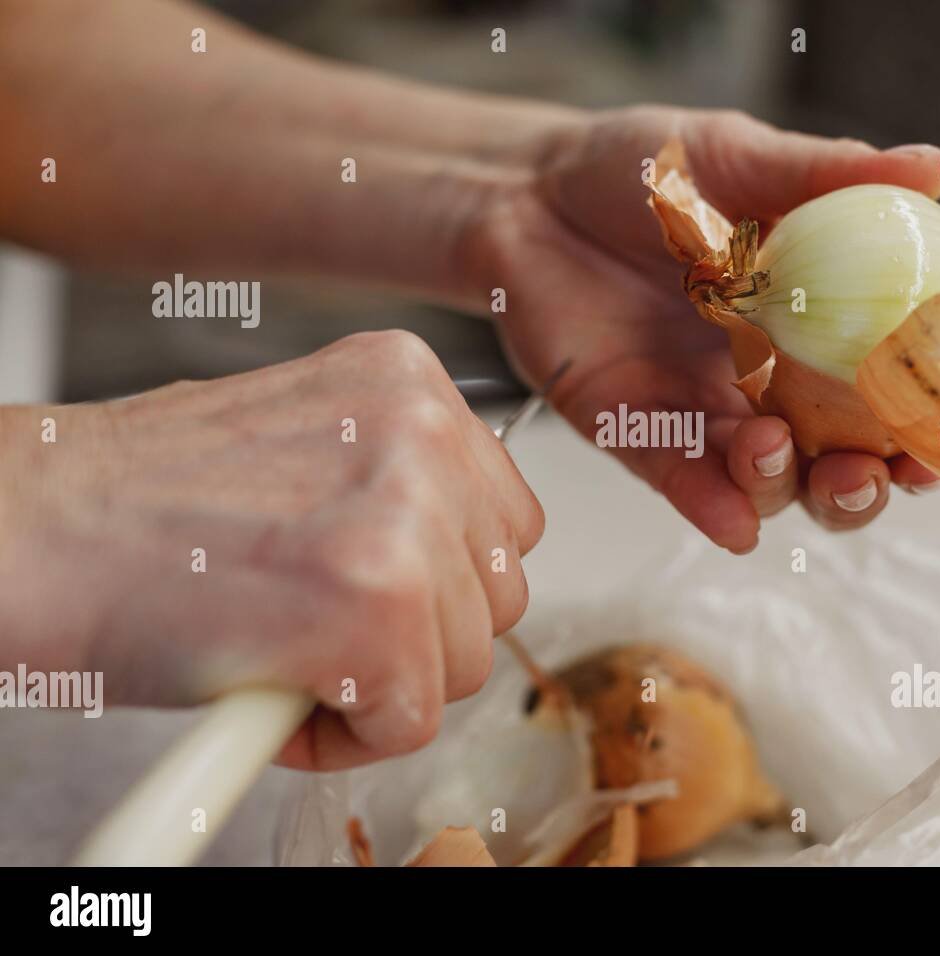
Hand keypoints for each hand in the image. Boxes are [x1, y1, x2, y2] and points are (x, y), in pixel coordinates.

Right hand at [0, 331, 542, 769]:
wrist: (22, 532)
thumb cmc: (140, 506)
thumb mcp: (308, 448)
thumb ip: (403, 489)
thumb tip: (466, 565)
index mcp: (409, 382)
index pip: (506, 519)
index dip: (440, 582)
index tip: (367, 594)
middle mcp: (422, 429)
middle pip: (500, 592)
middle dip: (418, 638)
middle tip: (318, 633)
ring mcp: (406, 511)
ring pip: (465, 661)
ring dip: (379, 685)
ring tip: (283, 652)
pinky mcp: (376, 603)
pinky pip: (411, 719)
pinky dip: (343, 737)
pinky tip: (267, 687)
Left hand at [479, 106, 939, 552]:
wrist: (530, 189)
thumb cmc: (642, 169)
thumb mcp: (738, 157)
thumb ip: (828, 174)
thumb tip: (936, 169)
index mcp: (814, 324)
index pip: (889, 391)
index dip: (928, 422)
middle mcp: (770, 381)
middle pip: (838, 461)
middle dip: (867, 486)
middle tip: (875, 473)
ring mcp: (705, 413)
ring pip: (767, 483)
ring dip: (787, 487)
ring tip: (771, 448)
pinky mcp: (638, 433)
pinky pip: (683, 481)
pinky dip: (712, 506)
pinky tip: (735, 520)